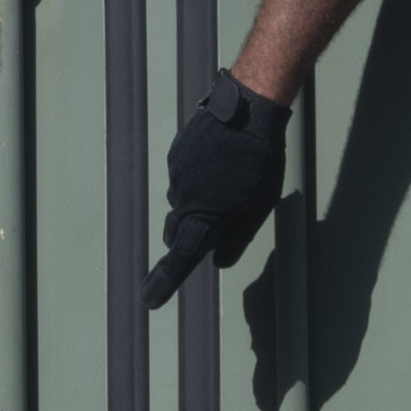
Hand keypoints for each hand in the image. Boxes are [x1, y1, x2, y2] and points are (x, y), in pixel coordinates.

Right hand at [140, 71, 289, 308]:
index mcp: (207, 216)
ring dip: (198, 204)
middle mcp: (185, 199)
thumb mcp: (259, 205)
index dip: (165, 282)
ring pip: (181, 203)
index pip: (181, 257)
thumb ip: (238, 237)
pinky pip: (183, 178)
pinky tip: (220, 162)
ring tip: (230, 182)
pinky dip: (197, 179)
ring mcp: (177, 176)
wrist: (248, 108)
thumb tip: (219, 261)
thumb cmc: (261, 160)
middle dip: (188, 238)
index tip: (149, 301)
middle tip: (213, 229)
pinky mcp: (176, 156)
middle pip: (177, 232)